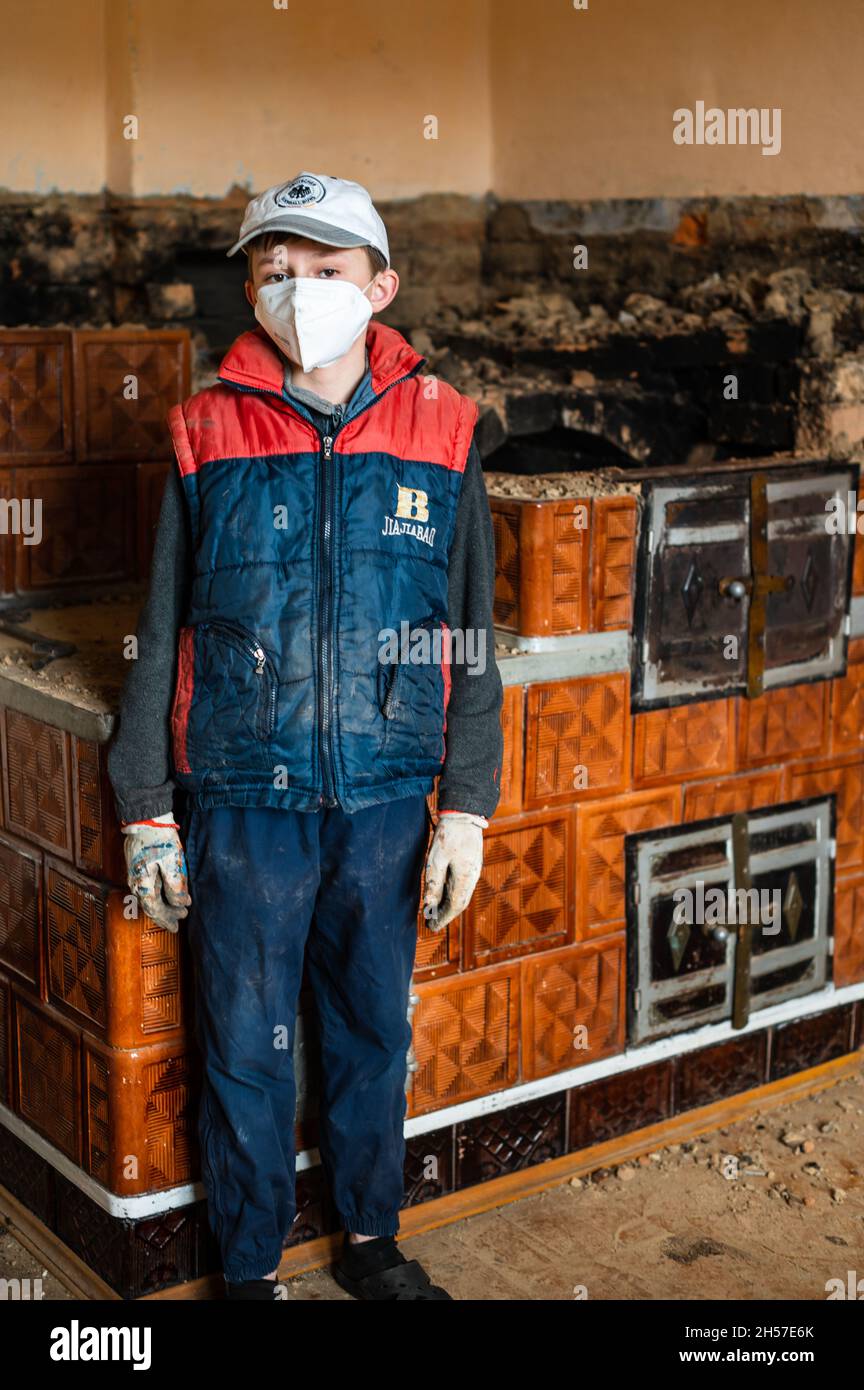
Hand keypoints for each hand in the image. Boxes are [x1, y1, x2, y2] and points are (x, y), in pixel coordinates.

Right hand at [121, 813, 190, 932]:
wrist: (145, 819)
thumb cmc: (159, 839)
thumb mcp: (172, 862)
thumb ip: (176, 885)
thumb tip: (180, 904)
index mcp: (143, 884)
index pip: (154, 909)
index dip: (167, 918)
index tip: (178, 923)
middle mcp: (135, 882)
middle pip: (150, 905)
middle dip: (166, 914)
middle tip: (181, 918)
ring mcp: (134, 875)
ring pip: (149, 897)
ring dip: (164, 904)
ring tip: (178, 906)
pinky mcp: (137, 867)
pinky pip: (148, 887)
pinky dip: (160, 893)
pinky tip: (169, 891)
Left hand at [422, 811, 487, 931]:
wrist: (464, 813)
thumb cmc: (448, 835)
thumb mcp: (436, 859)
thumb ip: (433, 883)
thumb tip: (429, 905)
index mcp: (466, 877)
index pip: (455, 905)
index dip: (443, 918)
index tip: (431, 927)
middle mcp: (473, 876)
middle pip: (460, 902)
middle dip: (446, 915)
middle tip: (432, 924)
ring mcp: (474, 870)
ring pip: (462, 894)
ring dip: (449, 905)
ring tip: (435, 912)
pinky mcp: (471, 864)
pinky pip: (463, 885)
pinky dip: (452, 894)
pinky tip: (443, 895)